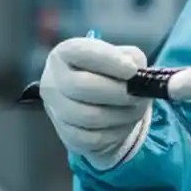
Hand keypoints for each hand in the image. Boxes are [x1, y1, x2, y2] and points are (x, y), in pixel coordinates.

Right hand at [39, 37, 151, 169]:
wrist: (94, 101)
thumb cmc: (107, 72)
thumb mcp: (120, 56)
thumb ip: (130, 57)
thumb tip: (137, 72)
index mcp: (63, 54)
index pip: (80, 53)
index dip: (109, 60)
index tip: (132, 70)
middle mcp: (52, 81)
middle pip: (82, 87)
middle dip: (117, 91)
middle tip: (137, 93)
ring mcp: (56, 111)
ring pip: (89, 116)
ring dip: (121, 114)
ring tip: (136, 108)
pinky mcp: (67, 135)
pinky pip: (94, 138)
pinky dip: (115, 132)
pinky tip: (125, 122)